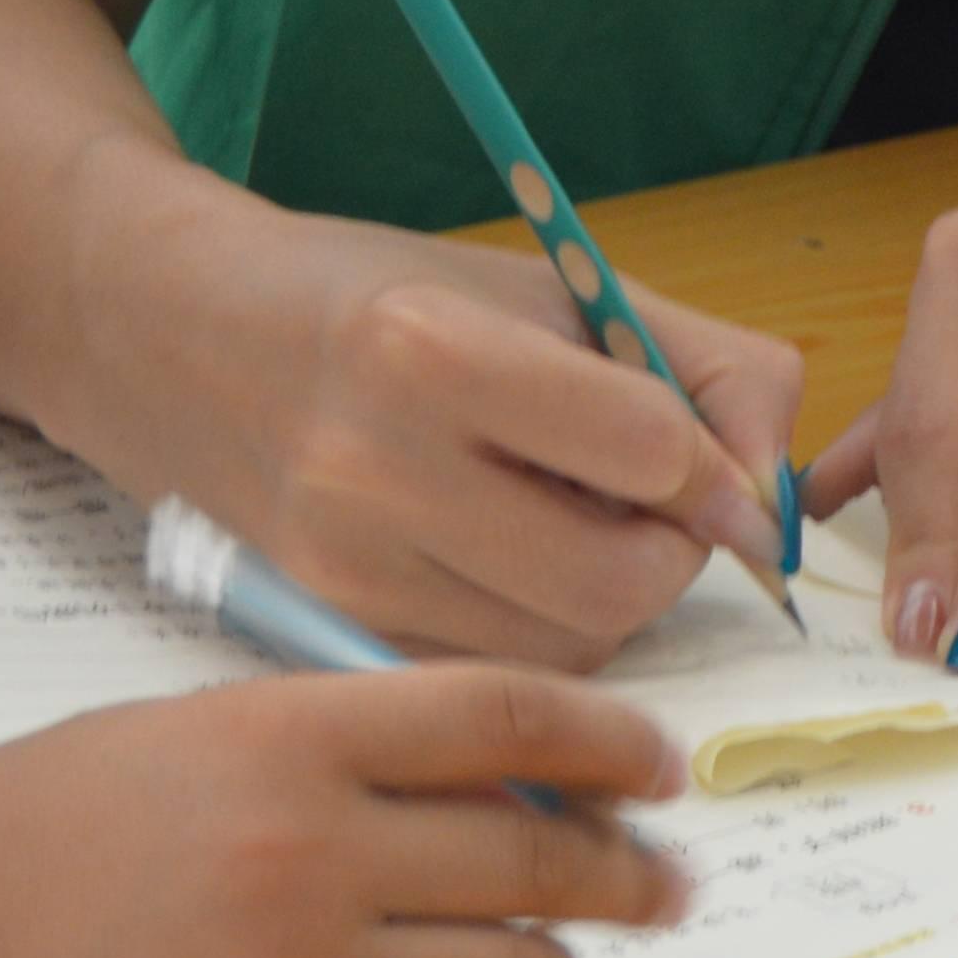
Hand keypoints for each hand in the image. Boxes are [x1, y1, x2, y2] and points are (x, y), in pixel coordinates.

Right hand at [0, 668, 689, 957]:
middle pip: (539, 859)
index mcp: (285, 734)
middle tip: (662, 886)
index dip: (615, 741)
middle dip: (627, 876)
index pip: (510, 718)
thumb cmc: (38, 829)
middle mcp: (305, 850)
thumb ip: (334, 748)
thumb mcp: (185, 733)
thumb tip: (505, 783)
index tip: (665, 769)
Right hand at [112, 199, 808, 665]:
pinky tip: (502, 557)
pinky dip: (540, 627)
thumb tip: (777, 489)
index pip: (648, 450)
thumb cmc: (378, 299)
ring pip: (569, 647)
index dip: (707, 461)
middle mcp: (373, 469)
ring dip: (611, 597)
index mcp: (426, 350)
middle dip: (671, 550)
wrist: (180, 339)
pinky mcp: (335, 629)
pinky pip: (501, 670)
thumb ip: (697, 364)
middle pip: (618, 580)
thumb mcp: (541, 287)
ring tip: (565, 518)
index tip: (702, 454)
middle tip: (648, 501)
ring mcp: (347, 567)